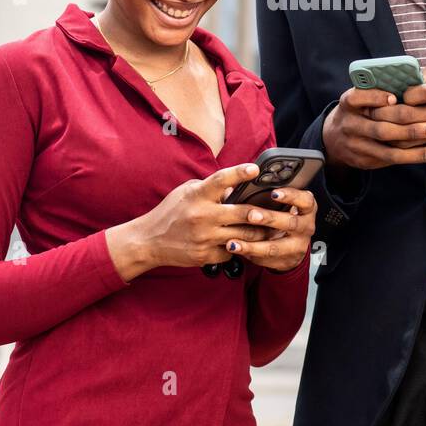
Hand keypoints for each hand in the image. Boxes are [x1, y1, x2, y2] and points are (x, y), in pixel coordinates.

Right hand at [134, 163, 278, 269]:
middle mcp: (202, 216)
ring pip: (244, 235)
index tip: (256, 169)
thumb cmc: (171, 212)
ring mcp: (205, 238)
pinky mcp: (206, 255)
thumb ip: (211, 188)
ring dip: (259, 232)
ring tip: (271, 228)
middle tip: (276, 210)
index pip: (222, 180)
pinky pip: (233, 251)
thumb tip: (236, 186)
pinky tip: (246, 243)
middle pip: (243, 213)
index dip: (240, 173)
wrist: (149, 241)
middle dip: (262, 213)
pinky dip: (240, 246)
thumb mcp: (187, 192)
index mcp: (197, 195)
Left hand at [225, 187, 317, 272]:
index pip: (305, 200)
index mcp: (306, 208)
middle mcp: (306, 226)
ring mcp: (298, 245)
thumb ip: (265, 194)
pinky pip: (268, 259)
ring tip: (234, 241)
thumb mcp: (280, 204)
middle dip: (269, 218)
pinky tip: (236, 248)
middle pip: (291, 222)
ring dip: (254, 244)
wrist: (291, 245)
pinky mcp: (287, 260)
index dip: (291, 196)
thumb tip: (237, 184)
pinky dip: (250, 253)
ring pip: (277, 246)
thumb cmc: (281, 216)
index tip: (274, 193)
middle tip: (251, 215)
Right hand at [321, 84, 425, 170]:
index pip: (358, 98)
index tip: (395, 98)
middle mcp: (350, 124)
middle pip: (380, 129)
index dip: (376, 97)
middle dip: (408, 129)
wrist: (334, 138)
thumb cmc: (360, 110)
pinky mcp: (363, 161)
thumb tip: (414, 83)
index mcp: (349, 103)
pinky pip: (391, 161)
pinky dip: (413, 158)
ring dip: (416, 151)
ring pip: (388, 151)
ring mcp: (356, 145)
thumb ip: (379, 91)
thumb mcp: (361, 97)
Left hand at [365, 60, 425, 158]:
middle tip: (370, 110)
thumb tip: (415, 72)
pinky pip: (421, 151)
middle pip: (408, 117)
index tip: (391, 92)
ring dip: (390, 133)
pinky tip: (392, 141)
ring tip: (375, 126)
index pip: (418, 93)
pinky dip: (403, 148)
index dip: (401, 93)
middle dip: (385, 114)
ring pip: (410, 137)